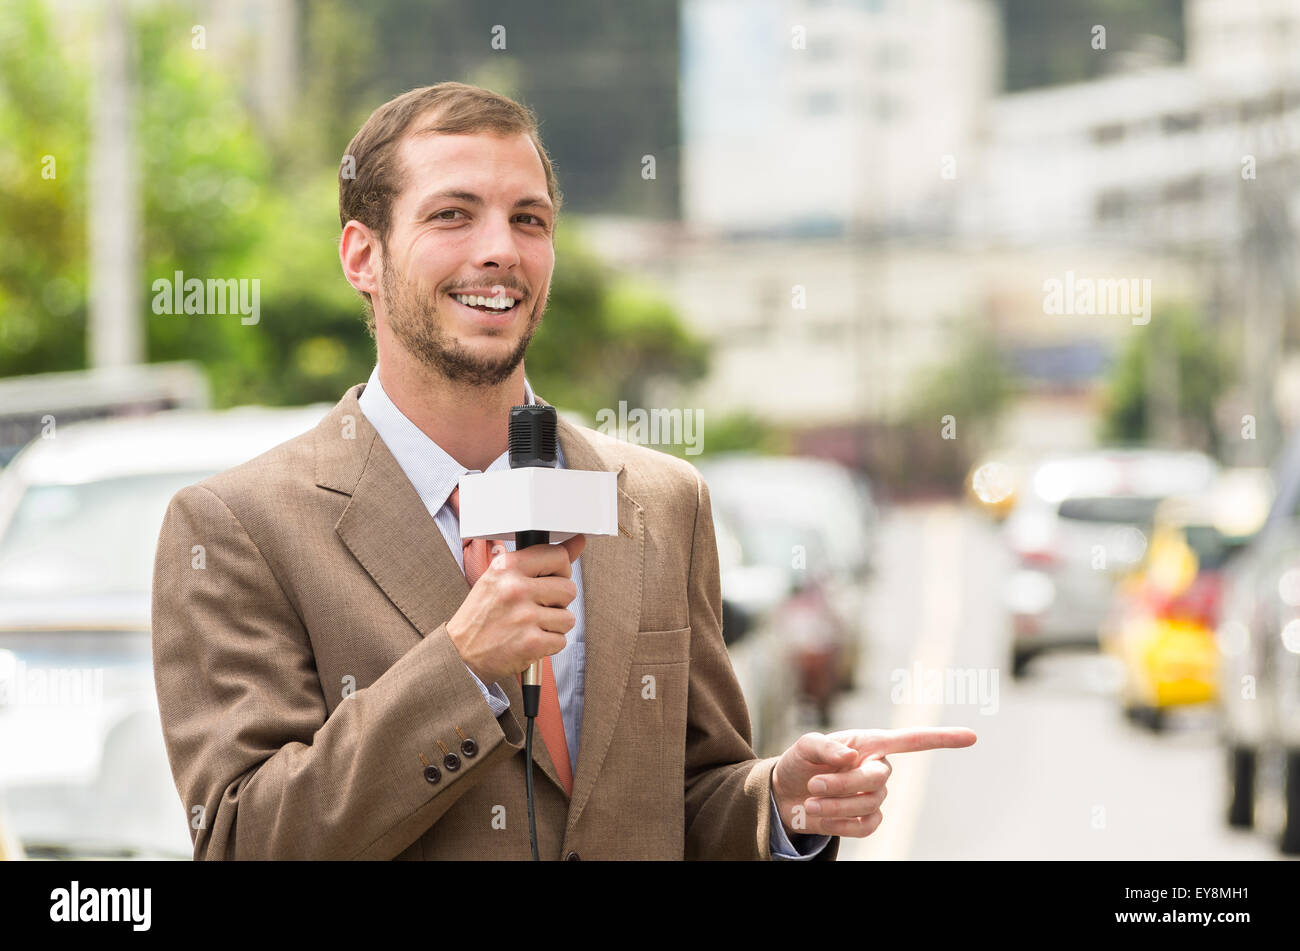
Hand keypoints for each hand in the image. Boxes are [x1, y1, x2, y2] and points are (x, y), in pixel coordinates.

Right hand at [447, 534, 585, 683]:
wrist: (459, 654)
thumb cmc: (482, 615)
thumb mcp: (501, 578)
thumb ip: (539, 560)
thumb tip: (578, 542)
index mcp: (507, 567)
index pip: (558, 555)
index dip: (562, 569)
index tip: (554, 577)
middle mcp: (516, 588)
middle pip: (569, 588)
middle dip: (558, 602)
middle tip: (536, 608)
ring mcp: (524, 616)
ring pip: (568, 617)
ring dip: (554, 625)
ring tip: (531, 625)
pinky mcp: (531, 643)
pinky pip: (561, 640)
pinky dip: (548, 644)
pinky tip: (529, 640)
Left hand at [771, 727, 976, 838]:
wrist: (787, 793)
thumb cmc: (801, 762)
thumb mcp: (805, 746)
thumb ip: (826, 746)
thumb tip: (852, 757)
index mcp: (869, 743)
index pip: (911, 740)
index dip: (941, 738)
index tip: (971, 736)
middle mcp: (877, 767)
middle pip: (877, 779)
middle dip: (844, 784)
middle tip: (814, 784)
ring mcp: (874, 796)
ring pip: (870, 804)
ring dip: (837, 804)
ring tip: (810, 800)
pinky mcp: (867, 820)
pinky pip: (865, 826)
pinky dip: (841, 823)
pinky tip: (822, 816)